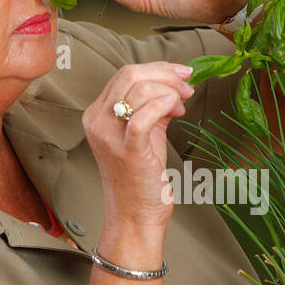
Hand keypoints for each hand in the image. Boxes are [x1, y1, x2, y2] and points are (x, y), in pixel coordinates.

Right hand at [82, 60, 194, 232]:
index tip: (182, 75)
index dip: (158, 69)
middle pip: (130, 75)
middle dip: (166, 75)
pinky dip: (162, 105)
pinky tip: (176, 108)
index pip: (125, 74)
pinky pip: (142, 116)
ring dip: (169, 90)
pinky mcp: (127, 151)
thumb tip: (174, 87)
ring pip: (138, 90)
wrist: (135, 215)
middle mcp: (98, 121)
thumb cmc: (140, 178)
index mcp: (97, 114)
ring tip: (183, 104)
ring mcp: (109, 136)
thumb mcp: (145, 134)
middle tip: (187, 87)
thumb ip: (154, 107)